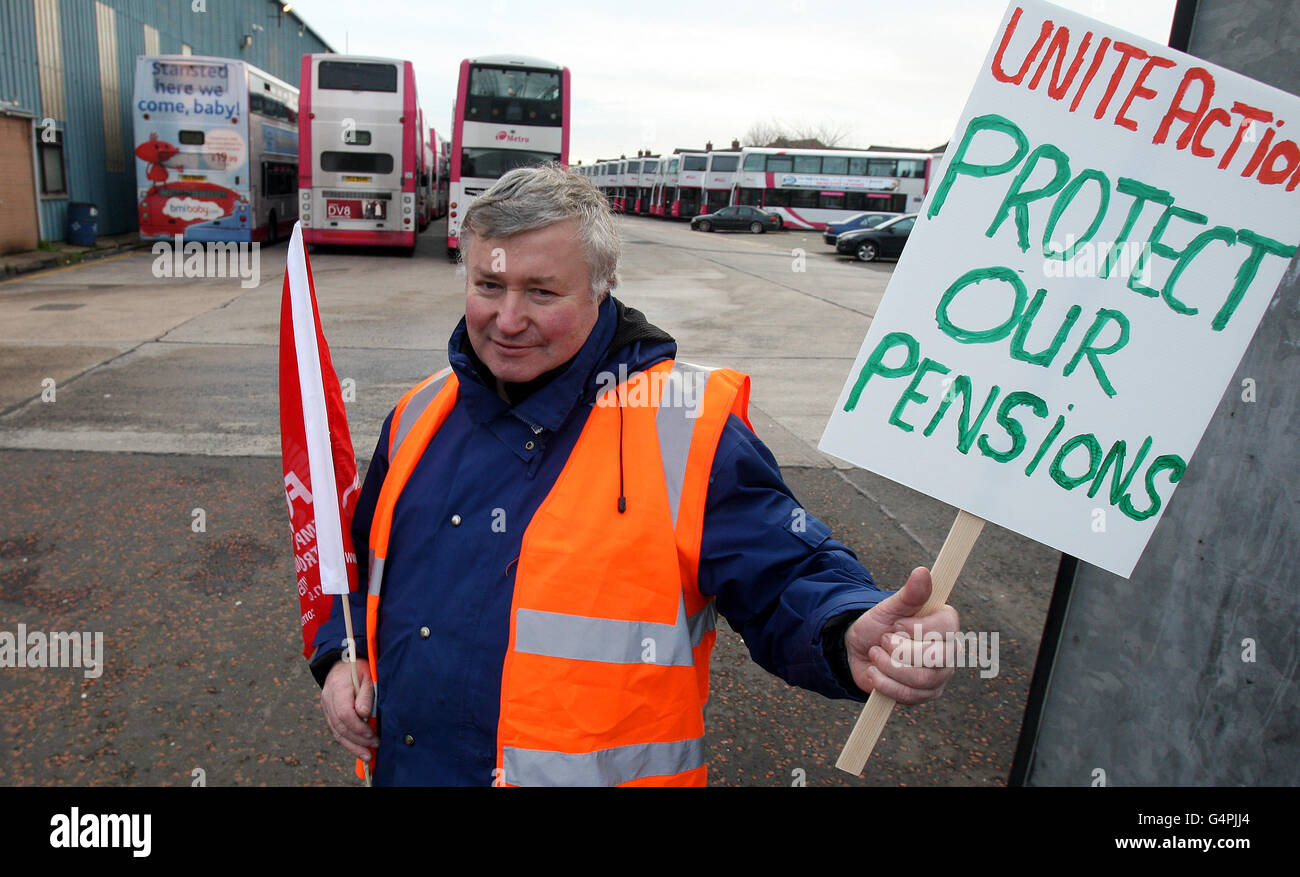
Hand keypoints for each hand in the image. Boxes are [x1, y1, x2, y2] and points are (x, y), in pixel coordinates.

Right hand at [322, 658, 377, 759]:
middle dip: (357, 741)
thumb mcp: (367, 675)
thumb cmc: (359, 667)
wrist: (342, 662)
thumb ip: (366, 695)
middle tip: (373, 748)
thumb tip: (363, 715)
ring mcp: (326, 706)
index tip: (372, 734)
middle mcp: (328, 699)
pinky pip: (336, 730)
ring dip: (352, 746)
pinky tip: (358, 748)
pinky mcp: (328, 712)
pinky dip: (347, 741)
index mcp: (337, 687)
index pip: (344, 714)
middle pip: (339, 726)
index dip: (358, 728)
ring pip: (336, 731)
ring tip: (366, 755)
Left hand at [845, 566, 960, 704]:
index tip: (897, 625)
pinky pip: (910, 696)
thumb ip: (908, 594)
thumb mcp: (888, 608)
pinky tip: (875, 673)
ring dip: (888, 666)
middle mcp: (949, 650)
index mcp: (945, 624)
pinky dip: (885, 684)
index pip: (947, 627)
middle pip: (936, 657)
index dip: (917, 628)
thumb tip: (923, 572)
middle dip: (899, 650)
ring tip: (876, 655)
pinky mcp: (926, 695)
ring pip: (922, 679)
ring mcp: (940, 675)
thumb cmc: (878, 625)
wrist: (860, 652)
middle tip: (883, 641)